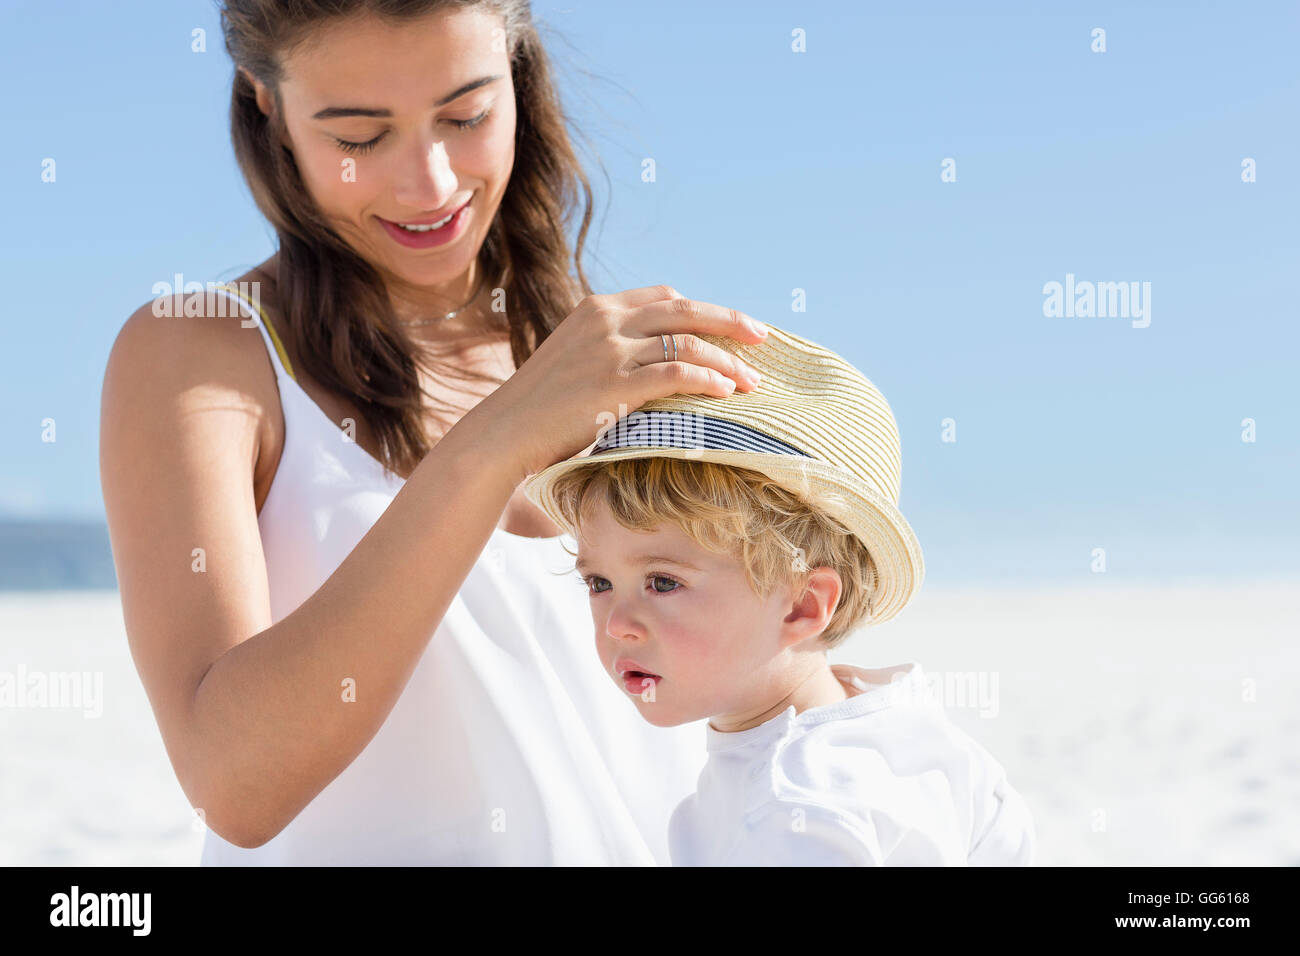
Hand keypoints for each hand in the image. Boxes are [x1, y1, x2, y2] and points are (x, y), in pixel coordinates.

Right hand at [481, 285, 768, 478]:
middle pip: (686, 311)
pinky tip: (726, 392)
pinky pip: (676, 374)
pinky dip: (707, 380)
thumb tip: (654, 362)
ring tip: (752, 381)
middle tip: (763, 337)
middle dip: (731, 322)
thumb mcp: (574, 360)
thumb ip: (610, 350)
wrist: (504, 430)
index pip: (665, 297)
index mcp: (597, 308)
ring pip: (688, 344)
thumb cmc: (540, 408)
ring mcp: (610, 350)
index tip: (731, 327)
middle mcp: (606, 320)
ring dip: (727, 361)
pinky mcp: (613, 383)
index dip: (703, 311)